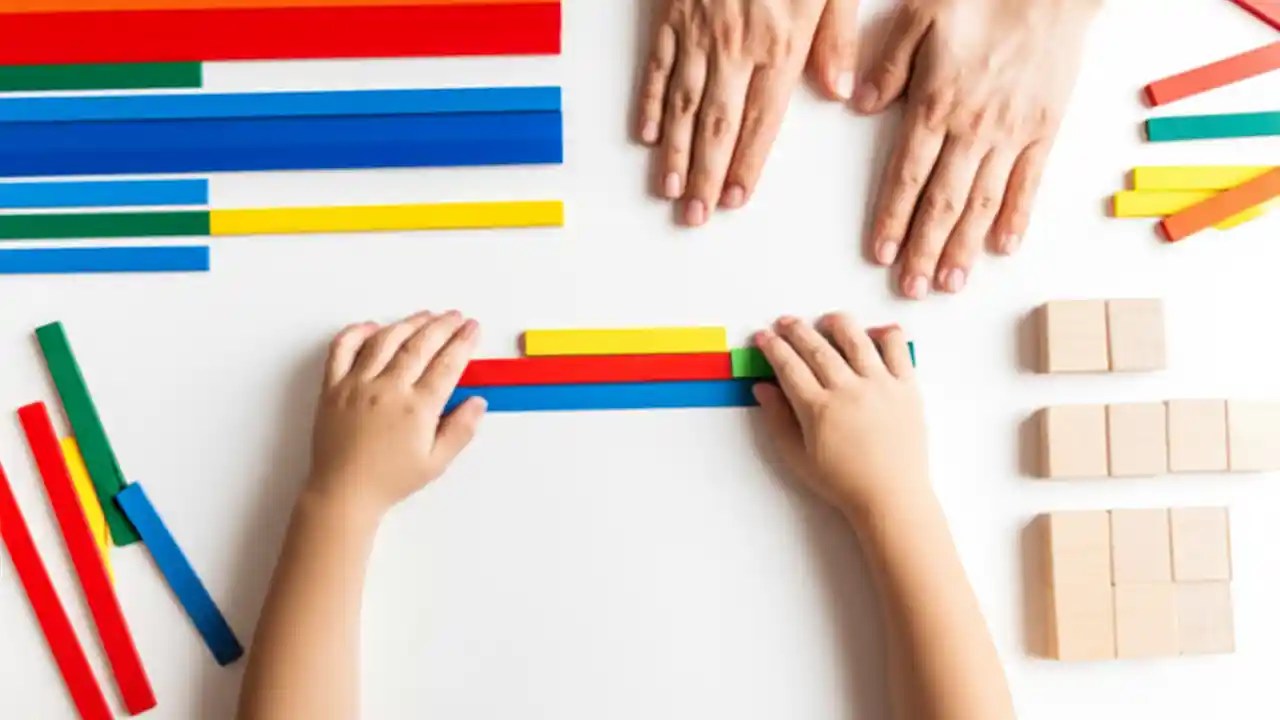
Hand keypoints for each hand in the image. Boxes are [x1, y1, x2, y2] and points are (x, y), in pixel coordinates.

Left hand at [307, 311, 486, 517]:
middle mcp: (388, 389)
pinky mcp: (333, 387)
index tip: (472, 328)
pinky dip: (357, 332)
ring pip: (386, 340)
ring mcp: (357, 384)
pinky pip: (342, 348)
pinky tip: (373, 326)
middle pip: (420, 345)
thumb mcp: (436, 463)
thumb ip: (460, 430)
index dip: (463, 342)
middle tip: (455, 316)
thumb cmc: (390, 480)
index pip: (447, 364)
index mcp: (417, 408)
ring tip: (425, 316)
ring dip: (408, 323)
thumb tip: (478, 402)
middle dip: (442, 326)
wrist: (344, 492)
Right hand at [637, 0, 853, 225]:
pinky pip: (657, 67)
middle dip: (705, 175)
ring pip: (683, 103)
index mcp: (779, 43)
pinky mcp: (671, 14)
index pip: (760, 120)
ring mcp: (697, 32)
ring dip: (675, 151)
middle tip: (696, 213)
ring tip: (670, 188)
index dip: (746, 164)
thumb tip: (840, 91)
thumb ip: (836, 37)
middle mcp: (734, 46)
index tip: (734, 198)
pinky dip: (649, 104)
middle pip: (717, 124)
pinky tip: (647, 136)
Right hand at [753, 314, 928, 515]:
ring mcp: (880, 386)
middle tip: (785, 322)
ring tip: (826, 320)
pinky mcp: (907, 387)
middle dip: (796, 330)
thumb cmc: (843, 482)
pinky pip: (897, 349)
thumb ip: (777, 419)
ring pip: (855, 339)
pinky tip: (872, 333)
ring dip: (836, 323)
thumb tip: (761, 388)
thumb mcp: (798, 457)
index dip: (772, 348)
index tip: (763, 337)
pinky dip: (885, 334)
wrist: (891, 496)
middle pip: (817, 347)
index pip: (789, 366)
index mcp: (819, 409)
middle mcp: (849, 391)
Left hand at [858, 0, 1098, 297]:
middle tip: (911, 289)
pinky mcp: (1044, 130)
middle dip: (924, 250)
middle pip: (943, 203)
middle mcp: (973, 129)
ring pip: (982, 202)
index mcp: (935, 105)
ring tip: (950, 282)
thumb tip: (860, 107)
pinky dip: (1015, 218)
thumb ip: (887, 65)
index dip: (892, 220)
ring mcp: (1012, 134)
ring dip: (964, 247)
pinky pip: (1028, 184)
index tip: (880, 254)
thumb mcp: (918, 16)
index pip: (907, 177)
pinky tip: (1002, 248)